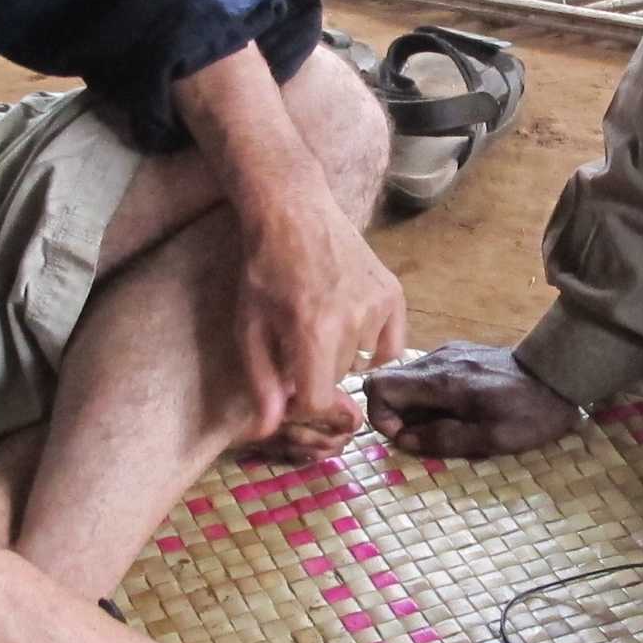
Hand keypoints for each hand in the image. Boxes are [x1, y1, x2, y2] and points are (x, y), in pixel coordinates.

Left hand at [233, 198, 407, 444]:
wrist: (294, 211)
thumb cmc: (263, 270)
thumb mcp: (249, 327)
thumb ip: (262, 382)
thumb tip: (266, 431)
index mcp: (312, 331)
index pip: (316, 401)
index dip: (298, 402)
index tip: (288, 386)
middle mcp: (352, 320)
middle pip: (337, 380)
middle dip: (315, 372)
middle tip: (297, 339)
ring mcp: (378, 305)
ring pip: (359, 362)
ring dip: (340, 354)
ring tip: (321, 318)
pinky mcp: (394, 294)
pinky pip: (389, 346)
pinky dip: (371, 345)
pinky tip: (349, 322)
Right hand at [364, 340, 583, 457]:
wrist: (563, 374)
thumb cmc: (531, 412)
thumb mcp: (491, 438)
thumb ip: (443, 439)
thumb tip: (404, 439)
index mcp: (442, 379)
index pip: (379, 385)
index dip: (380, 416)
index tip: (406, 437)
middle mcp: (439, 359)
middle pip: (391, 383)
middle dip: (399, 416)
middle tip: (431, 437)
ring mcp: (450, 352)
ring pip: (409, 380)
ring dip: (416, 408)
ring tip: (450, 426)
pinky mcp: (461, 353)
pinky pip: (429, 376)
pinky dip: (431, 398)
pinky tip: (461, 410)